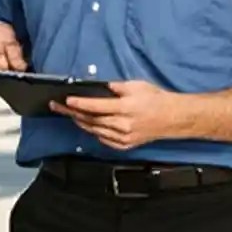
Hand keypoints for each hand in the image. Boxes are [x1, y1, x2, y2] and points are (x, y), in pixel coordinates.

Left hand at [50, 80, 184, 150]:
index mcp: (126, 108)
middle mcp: (123, 125)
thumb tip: (101, 86)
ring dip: (80, 123)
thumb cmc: (156, 99)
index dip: (80, 104)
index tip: (67, 101)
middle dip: (72, 113)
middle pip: (92, 120)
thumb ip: (117, 87)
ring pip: (95, 131)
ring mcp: (124, 137)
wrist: (173, 118)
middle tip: (58, 107)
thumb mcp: (137, 85)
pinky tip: (87, 125)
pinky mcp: (126, 145)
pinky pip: (104, 139)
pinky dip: (93, 132)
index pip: (96, 107)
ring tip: (68, 115)